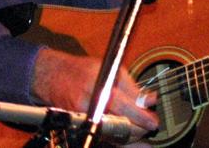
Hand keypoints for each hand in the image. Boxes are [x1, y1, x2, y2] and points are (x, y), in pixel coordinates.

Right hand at [31, 48, 158, 141]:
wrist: (55, 78)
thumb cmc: (83, 70)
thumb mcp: (111, 69)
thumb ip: (131, 87)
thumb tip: (150, 100)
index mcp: (99, 86)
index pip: (124, 107)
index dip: (141, 117)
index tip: (153, 122)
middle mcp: (90, 105)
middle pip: (119, 126)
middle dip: (138, 129)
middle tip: (149, 126)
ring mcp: (83, 118)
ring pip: (112, 135)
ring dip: (129, 136)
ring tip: (141, 135)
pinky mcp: (80, 127)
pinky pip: (102, 136)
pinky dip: (116, 138)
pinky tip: (128, 139)